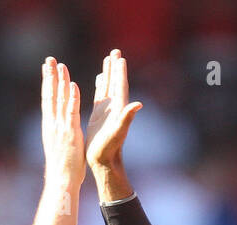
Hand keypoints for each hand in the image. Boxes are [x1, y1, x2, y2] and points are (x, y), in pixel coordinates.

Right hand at [41, 56, 84, 189]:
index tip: (47, 69)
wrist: (61, 180)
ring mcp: (60, 127)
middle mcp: (52, 124)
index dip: (47, 83)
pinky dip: (72, 97)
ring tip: (61, 65)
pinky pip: (72, 111)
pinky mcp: (70, 132)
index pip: (47, 100)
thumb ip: (57, 133)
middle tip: (49, 59)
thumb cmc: (61, 167)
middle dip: (50, 76)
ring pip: (59, 100)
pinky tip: (74, 84)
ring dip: (60, 82)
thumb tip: (56, 126)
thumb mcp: (56, 145)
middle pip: (50, 95)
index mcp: (49, 126)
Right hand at [86, 49, 141, 174]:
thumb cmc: (110, 148)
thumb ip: (127, 117)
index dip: (120, 71)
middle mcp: (114, 108)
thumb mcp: (118, 131)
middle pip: (115, 82)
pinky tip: (99, 78)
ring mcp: (106, 111)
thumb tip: (138, 104)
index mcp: (119, 108)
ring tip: (108, 59)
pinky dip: (100, 85)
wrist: (103, 161)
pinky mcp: (98, 116)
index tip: (119, 57)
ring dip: (108, 73)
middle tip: (115, 51)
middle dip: (115, 67)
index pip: (120, 85)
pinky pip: (100, 95)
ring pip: (107, 86)